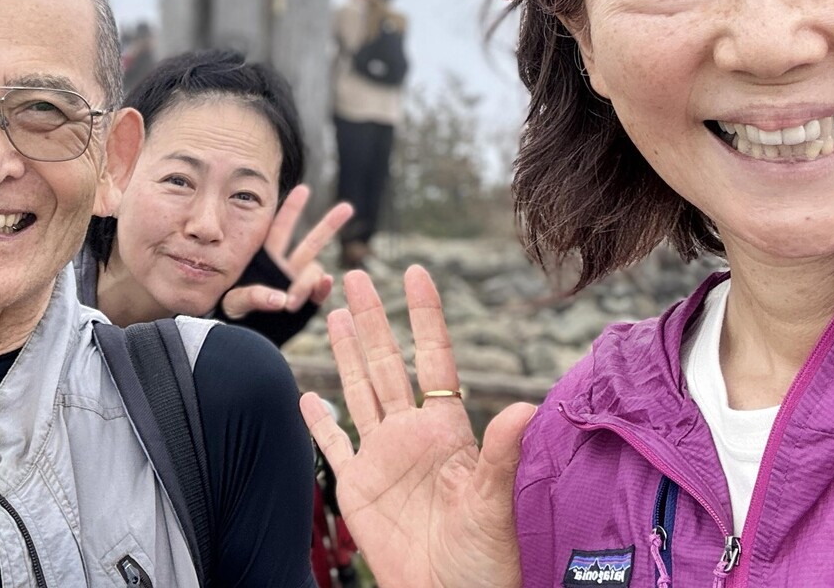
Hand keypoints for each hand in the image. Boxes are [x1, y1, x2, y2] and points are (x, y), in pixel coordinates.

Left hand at [219, 185, 352, 318]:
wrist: (238, 339)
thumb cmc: (227, 316)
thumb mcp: (232, 303)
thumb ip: (253, 297)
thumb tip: (281, 299)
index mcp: (264, 259)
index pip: (279, 228)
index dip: (292, 209)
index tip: (304, 189)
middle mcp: (284, 269)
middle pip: (311, 242)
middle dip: (329, 224)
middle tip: (347, 208)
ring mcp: (296, 285)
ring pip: (315, 272)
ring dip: (307, 283)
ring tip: (291, 303)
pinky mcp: (305, 304)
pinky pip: (320, 292)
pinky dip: (324, 289)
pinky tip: (326, 286)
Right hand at [301, 265, 534, 587]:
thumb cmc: (484, 559)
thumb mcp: (493, 502)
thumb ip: (501, 454)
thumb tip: (527, 407)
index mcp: (446, 428)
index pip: (433, 358)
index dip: (424, 315)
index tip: (416, 274)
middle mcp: (411, 432)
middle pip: (387, 362)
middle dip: (372, 319)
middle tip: (355, 275)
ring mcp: (382, 457)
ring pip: (358, 390)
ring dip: (346, 353)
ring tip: (336, 313)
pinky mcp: (357, 487)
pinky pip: (333, 446)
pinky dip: (319, 422)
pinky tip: (307, 395)